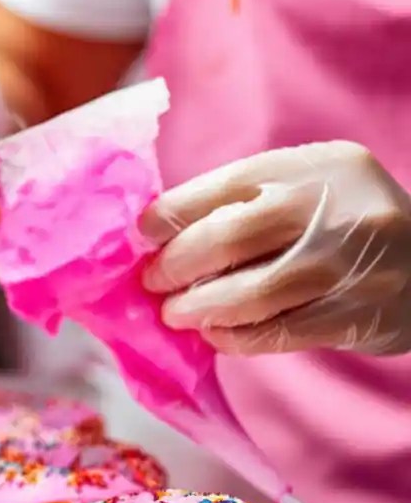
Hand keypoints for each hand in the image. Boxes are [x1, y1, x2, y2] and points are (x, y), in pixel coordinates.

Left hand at [140, 141, 410, 355]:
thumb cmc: (351, 220)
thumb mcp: (312, 186)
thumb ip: (248, 199)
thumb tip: (161, 233)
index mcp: (316, 167)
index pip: (226, 184)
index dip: (172, 213)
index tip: (142, 235)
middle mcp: (335, 210)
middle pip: (229, 238)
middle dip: (177, 265)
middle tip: (153, 283)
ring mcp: (351, 264)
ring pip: (252, 292)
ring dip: (200, 307)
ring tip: (176, 313)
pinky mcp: (359, 314)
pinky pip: (281, 332)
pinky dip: (238, 336)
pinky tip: (216, 334)